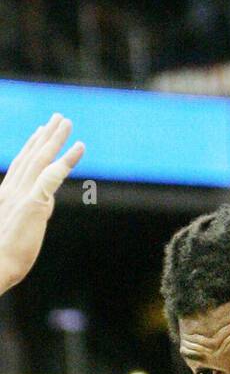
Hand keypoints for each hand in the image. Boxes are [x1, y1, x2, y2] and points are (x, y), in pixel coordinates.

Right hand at [0, 115, 83, 294]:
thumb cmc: (4, 254)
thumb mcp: (19, 228)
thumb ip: (32, 212)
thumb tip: (45, 204)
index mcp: (8, 194)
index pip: (22, 164)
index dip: (32, 146)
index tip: (40, 132)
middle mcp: (14, 189)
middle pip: (33, 156)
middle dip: (46, 135)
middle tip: (59, 118)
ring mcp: (23, 194)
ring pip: (42, 159)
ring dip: (56, 139)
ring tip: (67, 122)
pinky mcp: (34, 204)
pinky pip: (53, 177)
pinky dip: (67, 161)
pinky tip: (79, 148)